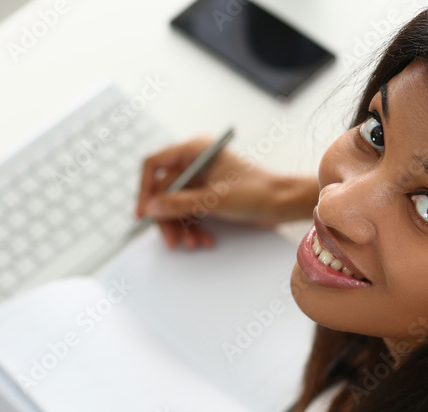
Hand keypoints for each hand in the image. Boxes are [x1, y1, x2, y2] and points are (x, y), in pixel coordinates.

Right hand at [135, 136, 318, 248]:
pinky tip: (205, 240)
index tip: (143, 214)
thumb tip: (150, 208)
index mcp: (195, 150)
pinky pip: (189, 213)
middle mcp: (194, 162)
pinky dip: (194, 228)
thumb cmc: (257, 192)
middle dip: (168, 219)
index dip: (145, 189)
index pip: (155, 165)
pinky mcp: (208, 195)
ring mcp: (201, 179)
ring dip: (182, 228)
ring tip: (195, 244)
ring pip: (175, 206)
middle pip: (164, 191)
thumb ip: (180, 203)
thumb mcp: (215, 199)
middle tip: (172, 241)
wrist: (284, 203)